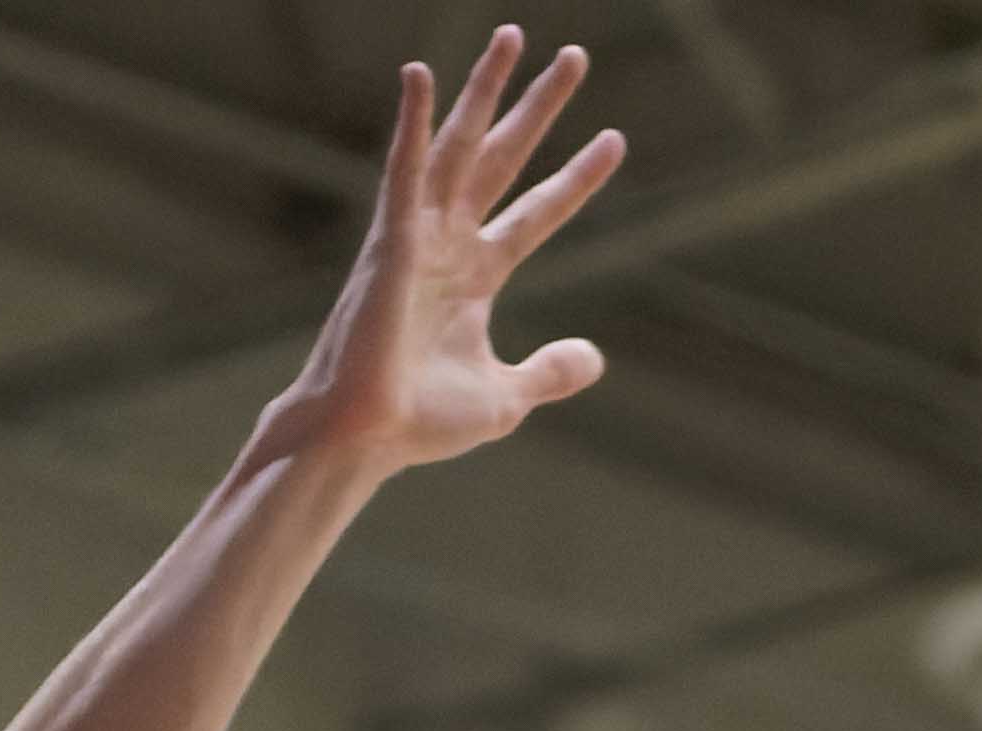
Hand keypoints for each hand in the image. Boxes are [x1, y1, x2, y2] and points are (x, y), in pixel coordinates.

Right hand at [286, 32, 619, 481]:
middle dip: (537, 108)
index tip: (615, 139)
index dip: (576, 178)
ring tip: (514, 37)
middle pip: (502, 159)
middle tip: (574, 56)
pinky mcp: (390, 240)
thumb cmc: (419, 422)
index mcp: (475, 276)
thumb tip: (594, 357)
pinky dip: (412, 123)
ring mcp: (418, 236)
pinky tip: (422, 75)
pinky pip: (403, 170)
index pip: (537, 213)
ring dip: (485, 91)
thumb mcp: (506, 397)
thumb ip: (550, 371)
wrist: (365, 439)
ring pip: (458, 146)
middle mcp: (447, 243)